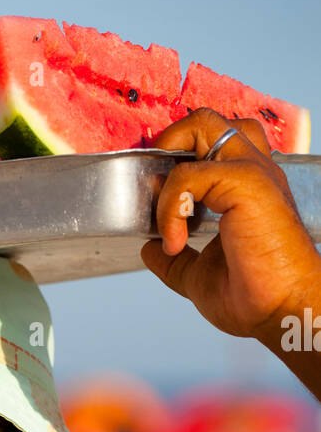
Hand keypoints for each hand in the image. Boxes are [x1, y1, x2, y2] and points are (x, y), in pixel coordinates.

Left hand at [140, 108, 320, 345]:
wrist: (284, 312)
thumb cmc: (255, 298)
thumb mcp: (198, 277)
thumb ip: (174, 261)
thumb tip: (148, 250)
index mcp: (244, 186)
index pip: (208, 143)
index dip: (176, 160)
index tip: (157, 204)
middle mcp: (252, 170)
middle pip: (205, 120)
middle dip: (169, 144)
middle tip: (155, 191)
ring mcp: (252, 172)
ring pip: (201, 125)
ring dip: (170, 163)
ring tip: (165, 212)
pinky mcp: (247, 182)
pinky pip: (188, 174)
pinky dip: (170, 207)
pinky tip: (176, 241)